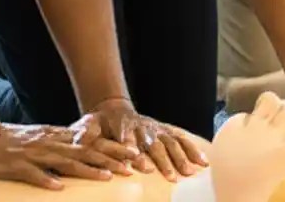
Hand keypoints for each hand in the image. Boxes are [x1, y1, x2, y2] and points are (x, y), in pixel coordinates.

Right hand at [0, 122, 135, 189]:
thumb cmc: (15, 141)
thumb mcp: (44, 138)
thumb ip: (64, 143)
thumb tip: (87, 149)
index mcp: (58, 138)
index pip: (92, 143)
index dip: (114, 148)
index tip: (135, 154)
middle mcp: (51, 144)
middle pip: (86, 151)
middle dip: (110, 160)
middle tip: (132, 167)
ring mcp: (34, 155)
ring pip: (65, 162)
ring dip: (88, 170)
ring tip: (107, 178)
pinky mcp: (17, 166)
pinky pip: (33, 174)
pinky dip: (46, 180)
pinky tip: (59, 188)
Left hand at [72, 98, 206, 180]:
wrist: (112, 108)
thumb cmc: (99, 122)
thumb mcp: (87, 124)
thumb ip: (85, 133)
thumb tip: (81, 140)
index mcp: (123, 125)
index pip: (127, 137)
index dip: (133, 148)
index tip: (139, 164)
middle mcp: (143, 126)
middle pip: (154, 143)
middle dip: (162, 160)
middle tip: (169, 176)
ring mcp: (156, 128)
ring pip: (171, 142)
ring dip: (181, 157)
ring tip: (188, 172)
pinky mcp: (164, 130)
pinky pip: (181, 139)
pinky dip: (192, 149)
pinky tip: (203, 162)